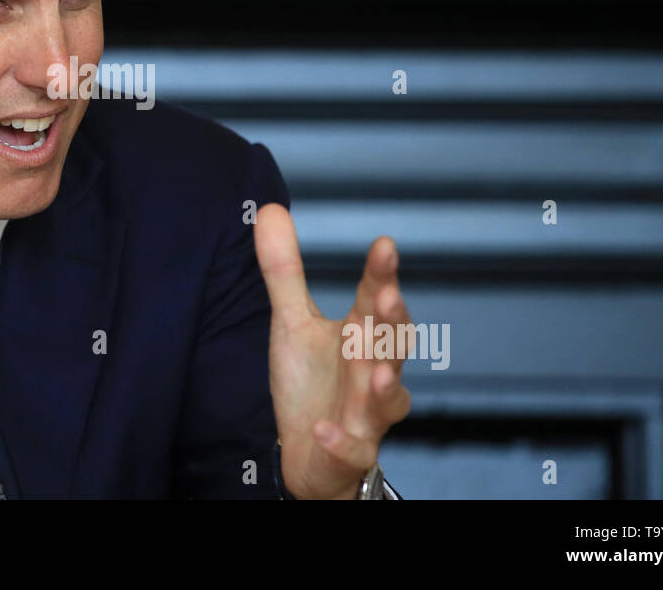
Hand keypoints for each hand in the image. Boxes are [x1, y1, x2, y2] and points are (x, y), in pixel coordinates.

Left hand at [254, 204, 411, 499]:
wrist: (311, 454)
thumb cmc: (312, 382)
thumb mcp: (292, 323)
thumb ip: (285, 271)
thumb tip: (270, 208)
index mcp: (361, 336)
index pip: (376, 299)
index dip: (382, 274)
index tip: (384, 245)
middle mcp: (373, 371)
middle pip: (392, 345)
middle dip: (392, 323)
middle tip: (388, 297)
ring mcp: (367, 414)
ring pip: (386, 401)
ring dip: (385, 385)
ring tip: (376, 371)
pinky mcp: (352, 452)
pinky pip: (351, 449)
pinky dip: (339, 441)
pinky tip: (322, 429)